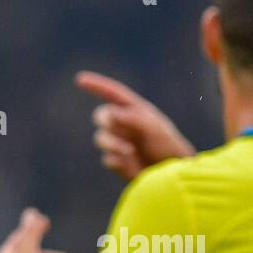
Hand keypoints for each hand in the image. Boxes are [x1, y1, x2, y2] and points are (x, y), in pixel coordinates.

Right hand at [75, 71, 194, 180]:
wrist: (171, 172)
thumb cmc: (166, 146)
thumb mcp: (153, 128)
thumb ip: (132, 118)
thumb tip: (111, 112)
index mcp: (134, 110)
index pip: (112, 93)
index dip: (96, 85)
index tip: (80, 79)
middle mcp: (124, 124)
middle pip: (101, 116)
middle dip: (105, 120)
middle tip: (112, 123)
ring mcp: (118, 143)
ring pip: (101, 138)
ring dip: (112, 143)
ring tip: (130, 150)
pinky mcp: (117, 161)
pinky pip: (108, 158)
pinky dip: (118, 161)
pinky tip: (132, 162)